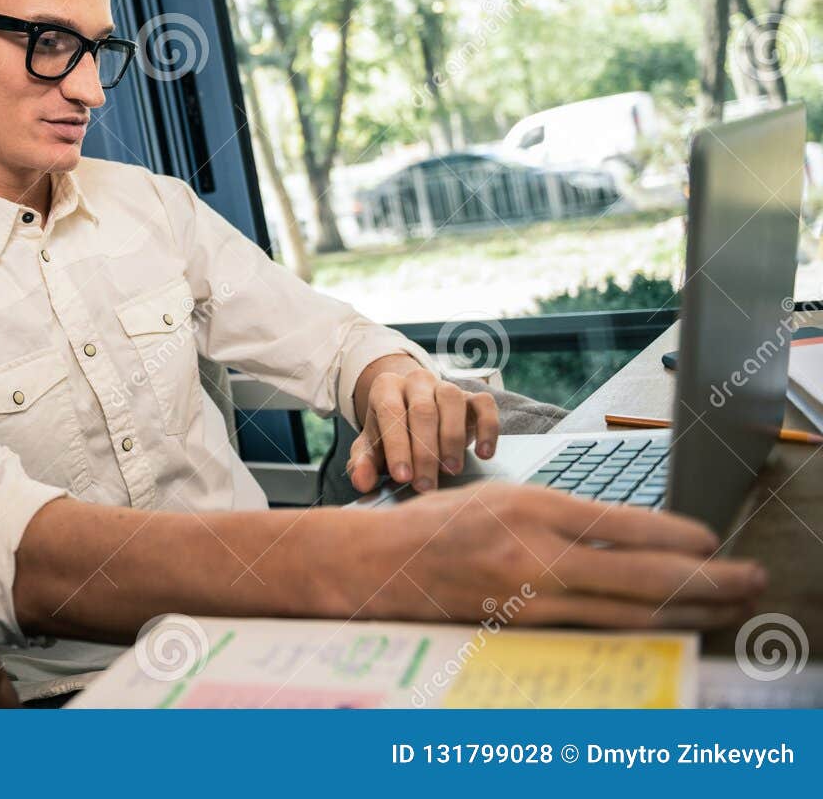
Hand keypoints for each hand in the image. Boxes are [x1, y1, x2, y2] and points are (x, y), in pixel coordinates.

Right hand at [346, 483, 765, 629]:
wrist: (379, 565)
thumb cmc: (439, 524)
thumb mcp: (506, 498)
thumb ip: (566, 517)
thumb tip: (637, 534)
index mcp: (532, 509)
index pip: (626, 525)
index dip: (681, 537)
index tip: (715, 541)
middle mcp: (535, 555)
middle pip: (641, 576)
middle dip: (708, 581)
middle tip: (752, 580)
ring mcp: (530, 599)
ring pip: (628, 613)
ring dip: (688, 611)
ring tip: (729, 608)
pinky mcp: (524, 630)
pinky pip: (597, 632)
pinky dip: (642, 630)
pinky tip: (669, 627)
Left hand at [349, 362, 499, 492]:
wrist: (413, 417)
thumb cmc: (391, 435)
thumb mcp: (371, 449)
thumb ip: (362, 464)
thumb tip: (360, 481)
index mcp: (386, 388)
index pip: (390, 412)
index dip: (397, 445)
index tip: (402, 477)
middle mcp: (416, 381)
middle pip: (422, 410)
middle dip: (424, 452)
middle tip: (426, 485)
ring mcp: (446, 386)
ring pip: (452, 402)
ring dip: (452, 439)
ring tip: (450, 470)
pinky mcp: (473, 396)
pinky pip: (485, 404)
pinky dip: (487, 428)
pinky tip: (484, 453)